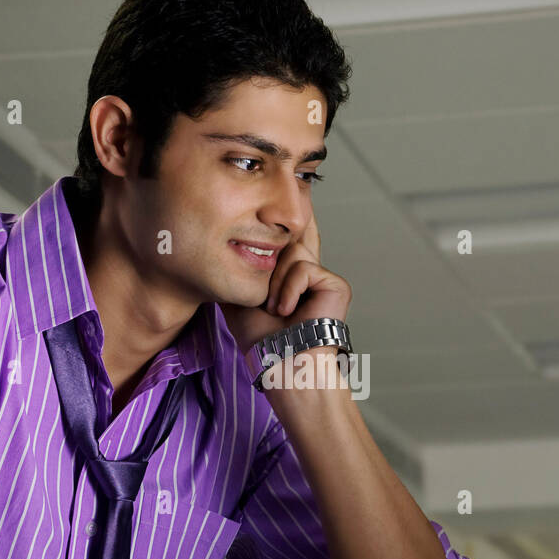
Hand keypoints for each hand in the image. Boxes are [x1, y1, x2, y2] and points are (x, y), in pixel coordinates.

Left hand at [220, 213, 351, 351]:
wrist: (280, 362)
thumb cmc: (260, 340)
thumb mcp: (240, 298)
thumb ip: (239, 272)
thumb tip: (223, 250)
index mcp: (291, 279)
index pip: (290, 241)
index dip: (290, 222)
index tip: (291, 197)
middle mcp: (309, 276)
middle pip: (289, 238)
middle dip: (270, 260)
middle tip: (266, 298)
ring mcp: (324, 280)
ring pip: (293, 251)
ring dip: (275, 283)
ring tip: (275, 309)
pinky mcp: (335, 285)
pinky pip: (304, 267)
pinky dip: (288, 289)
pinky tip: (286, 311)